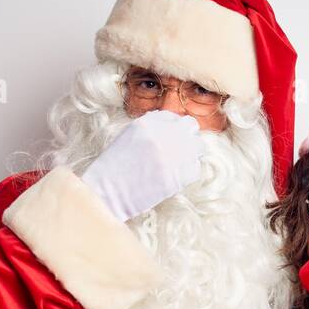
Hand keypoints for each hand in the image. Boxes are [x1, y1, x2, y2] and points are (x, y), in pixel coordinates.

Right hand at [80, 110, 204, 221]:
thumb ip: (151, 130)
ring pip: (198, 146)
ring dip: (191, 154)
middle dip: (186, 137)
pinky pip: (196, 168)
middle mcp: (164, 133)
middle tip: (179, 151)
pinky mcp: (181, 174)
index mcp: (148, 122)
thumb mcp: (129, 137)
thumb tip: (172, 131)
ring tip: (178, 165)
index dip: (173, 129)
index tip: (169, 140)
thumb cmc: (115, 168)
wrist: (109, 192)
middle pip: (190, 126)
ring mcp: (175, 152)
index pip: (173, 117)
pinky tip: (174, 179)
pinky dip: (188, 173)